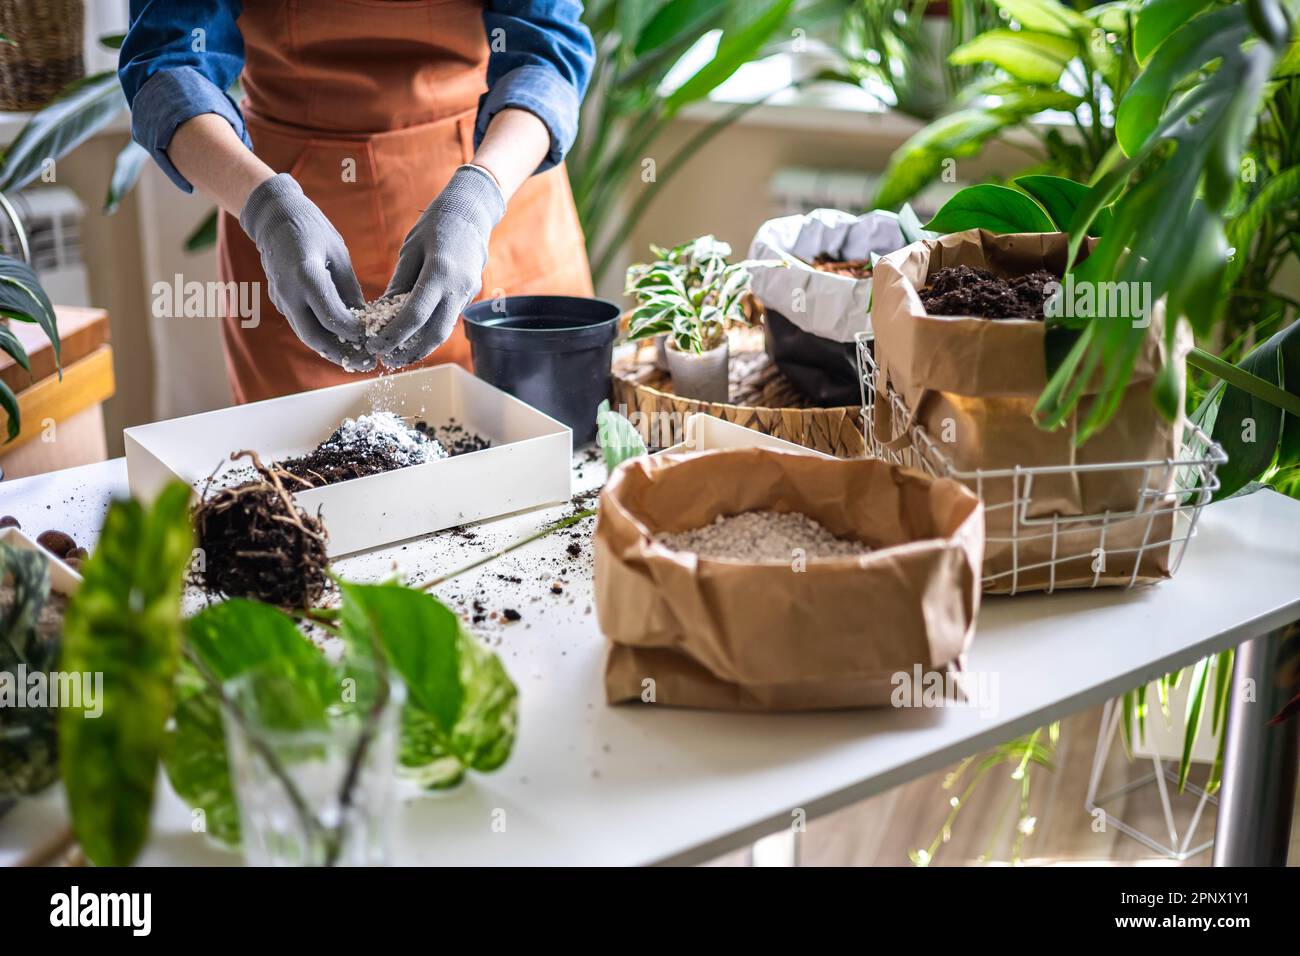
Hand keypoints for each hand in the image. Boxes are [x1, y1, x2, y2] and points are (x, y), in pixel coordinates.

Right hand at [239, 173, 373, 370]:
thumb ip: (350, 290)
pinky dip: (321, 336)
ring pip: (306, 335)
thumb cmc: (311, 228)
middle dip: (342, 355)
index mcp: (306, 275)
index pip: (333, 318)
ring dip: (331, 350)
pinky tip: (342, 342)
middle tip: (366, 365)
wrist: (273, 216)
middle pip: (314, 337)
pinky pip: (302, 324)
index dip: (356, 334)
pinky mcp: (279, 300)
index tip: (375, 339)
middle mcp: (289, 291)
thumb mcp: (339, 254)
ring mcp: (280, 297)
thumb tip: (367, 321)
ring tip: (356, 360)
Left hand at [370, 165, 504, 366]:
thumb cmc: (436, 224)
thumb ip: (399, 283)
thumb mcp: (410, 249)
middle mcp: (458, 287)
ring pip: (445, 331)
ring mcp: (468, 292)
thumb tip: (381, 314)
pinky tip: (414, 338)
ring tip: (399, 355)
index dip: (393, 335)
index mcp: (440, 272)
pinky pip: (449, 320)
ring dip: (422, 347)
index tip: (375, 346)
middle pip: (434, 333)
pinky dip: (431, 333)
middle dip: (409, 351)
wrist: (472, 211)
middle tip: (387, 361)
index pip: (415, 315)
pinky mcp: (470, 294)